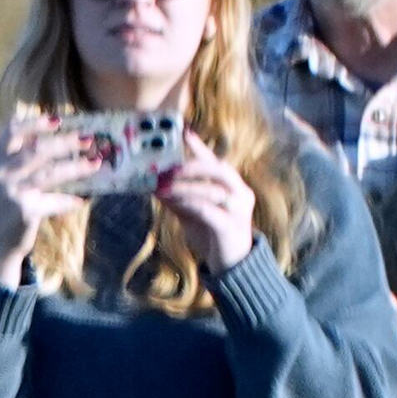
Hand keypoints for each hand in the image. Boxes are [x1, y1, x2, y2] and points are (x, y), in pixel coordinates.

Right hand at [0, 112, 86, 278]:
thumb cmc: (9, 202)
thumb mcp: (8, 175)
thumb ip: (24, 156)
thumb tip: (62, 137)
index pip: (12, 131)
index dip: (35, 123)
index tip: (58, 120)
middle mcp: (1, 173)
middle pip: (37, 150)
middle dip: (65, 142)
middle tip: (88, 139)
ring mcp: (12, 192)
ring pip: (50, 173)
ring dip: (76, 167)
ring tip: (96, 164)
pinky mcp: (25, 211)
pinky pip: (54, 201)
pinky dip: (69, 200)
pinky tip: (82, 199)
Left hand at [154, 135, 256, 273]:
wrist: (231, 265)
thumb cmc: (212, 235)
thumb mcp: (192, 213)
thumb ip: (178, 198)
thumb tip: (155, 184)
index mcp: (233, 186)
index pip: (215, 161)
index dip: (200, 147)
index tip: (183, 132)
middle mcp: (240, 193)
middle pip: (218, 169)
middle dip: (191, 166)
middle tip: (167, 168)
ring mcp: (239, 210)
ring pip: (211, 190)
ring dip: (183, 187)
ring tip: (161, 187)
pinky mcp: (231, 227)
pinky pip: (208, 210)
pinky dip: (188, 204)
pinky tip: (172, 202)